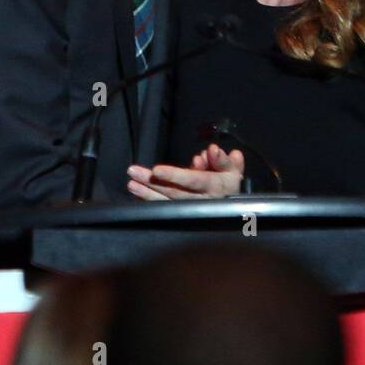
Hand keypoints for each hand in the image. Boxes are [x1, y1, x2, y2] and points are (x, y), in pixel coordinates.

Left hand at [127, 145, 245, 199]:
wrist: (232, 207)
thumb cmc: (229, 182)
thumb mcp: (233, 169)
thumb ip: (223, 159)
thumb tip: (212, 150)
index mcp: (214, 186)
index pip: (193, 180)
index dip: (175, 175)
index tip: (157, 170)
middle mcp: (199, 200)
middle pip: (173, 191)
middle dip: (152, 182)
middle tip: (133, 172)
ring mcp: (189, 209)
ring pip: (165, 201)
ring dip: (146, 193)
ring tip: (131, 184)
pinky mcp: (181, 214)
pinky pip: (164, 207)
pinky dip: (150, 201)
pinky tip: (138, 194)